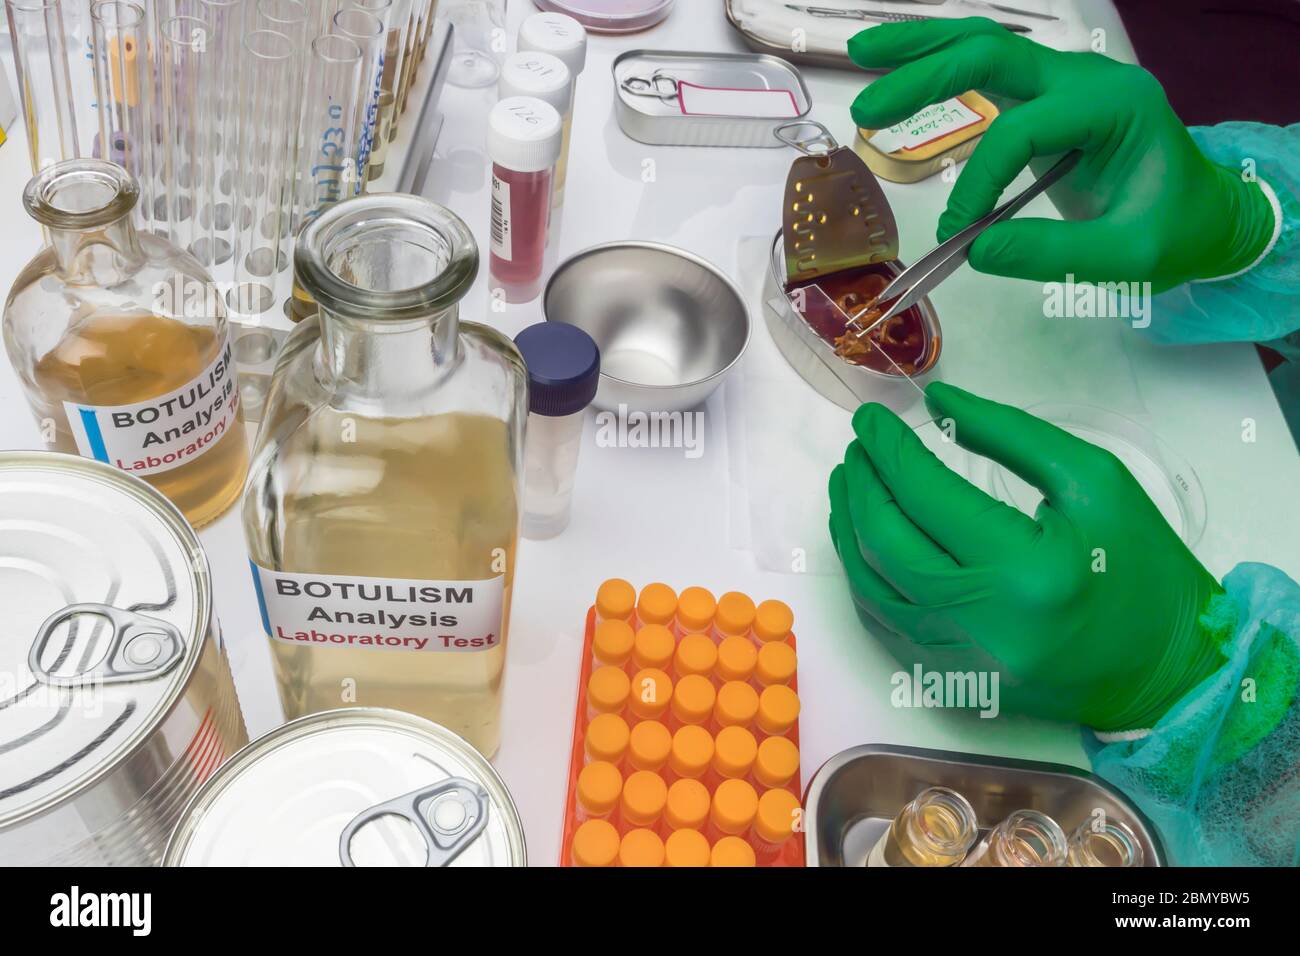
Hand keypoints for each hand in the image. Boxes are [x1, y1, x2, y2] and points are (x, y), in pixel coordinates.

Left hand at [827, 382, 1224, 729]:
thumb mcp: (1095, 481)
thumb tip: (936, 403)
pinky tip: (863, 541)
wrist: (1169, 671)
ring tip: (849, 484)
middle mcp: (983, 622)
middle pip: (885, 542)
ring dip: (849, 528)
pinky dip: (863, 577)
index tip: (871, 418)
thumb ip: (1011, 435)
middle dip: (861, 485)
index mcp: (1027, 569)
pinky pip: (883, 624)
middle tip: (859, 447)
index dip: (889, 450)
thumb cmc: (1142, 568)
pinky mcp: (953, 681)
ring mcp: (961, 660)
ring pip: (871, 587)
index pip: (928, 496)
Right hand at [848, 19, 1275, 291]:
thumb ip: (1052, 255)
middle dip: (926, 76)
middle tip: (867, 112)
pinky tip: (897, 74)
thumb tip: (972, 249)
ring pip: (985, 45)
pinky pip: (988, 70)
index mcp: (1113, 106)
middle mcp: (1084, 78)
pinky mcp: (1045, 98)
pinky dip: (939, 66)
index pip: (1022, 129)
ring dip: (922, 49)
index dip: (979, 179)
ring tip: (862, 55)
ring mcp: (1063, 82)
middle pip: (993, 53)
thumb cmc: (1174, 232)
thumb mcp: (1128, 255)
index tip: (959, 231)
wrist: (1206, 213)